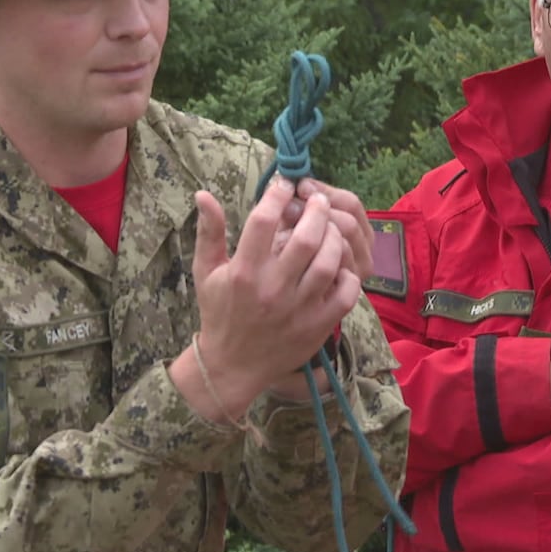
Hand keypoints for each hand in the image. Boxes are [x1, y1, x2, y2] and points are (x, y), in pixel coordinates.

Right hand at [172, 177, 361, 420]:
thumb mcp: (206, 272)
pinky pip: (345, 294)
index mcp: (243, 272)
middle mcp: (271, 289)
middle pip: (305, 238)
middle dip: (315, 211)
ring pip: (328, 262)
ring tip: (330, 227)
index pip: (264, 221)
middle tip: (317, 200)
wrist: (230, 366)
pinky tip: (340, 264)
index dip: (278, 195)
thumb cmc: (218, 312)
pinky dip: (347, 275)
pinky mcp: (316, 326)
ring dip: (333, 238)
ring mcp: (297, 309)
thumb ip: (209, 232)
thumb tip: (203, 194)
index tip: (285, 185)